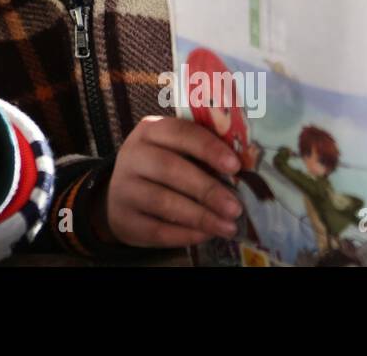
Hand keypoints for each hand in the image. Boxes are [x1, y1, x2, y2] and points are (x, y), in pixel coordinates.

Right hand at [97, 115, 243, 246]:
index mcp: (150, 131)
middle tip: (235, 207)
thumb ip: (201, 153)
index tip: (235, 166)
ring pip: (163, 202)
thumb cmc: (161, 168)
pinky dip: (185, 234)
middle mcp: (132, 155)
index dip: (208, 148)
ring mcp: (124, 188)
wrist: (122, 196)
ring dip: (200, 216)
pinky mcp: (124, 219)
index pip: (179, 132)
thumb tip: (243, 167)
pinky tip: (206, 235)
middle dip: (207, 189)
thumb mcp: (175, 151)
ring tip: (228, 226)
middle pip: (170, 168)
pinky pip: (157, 229)